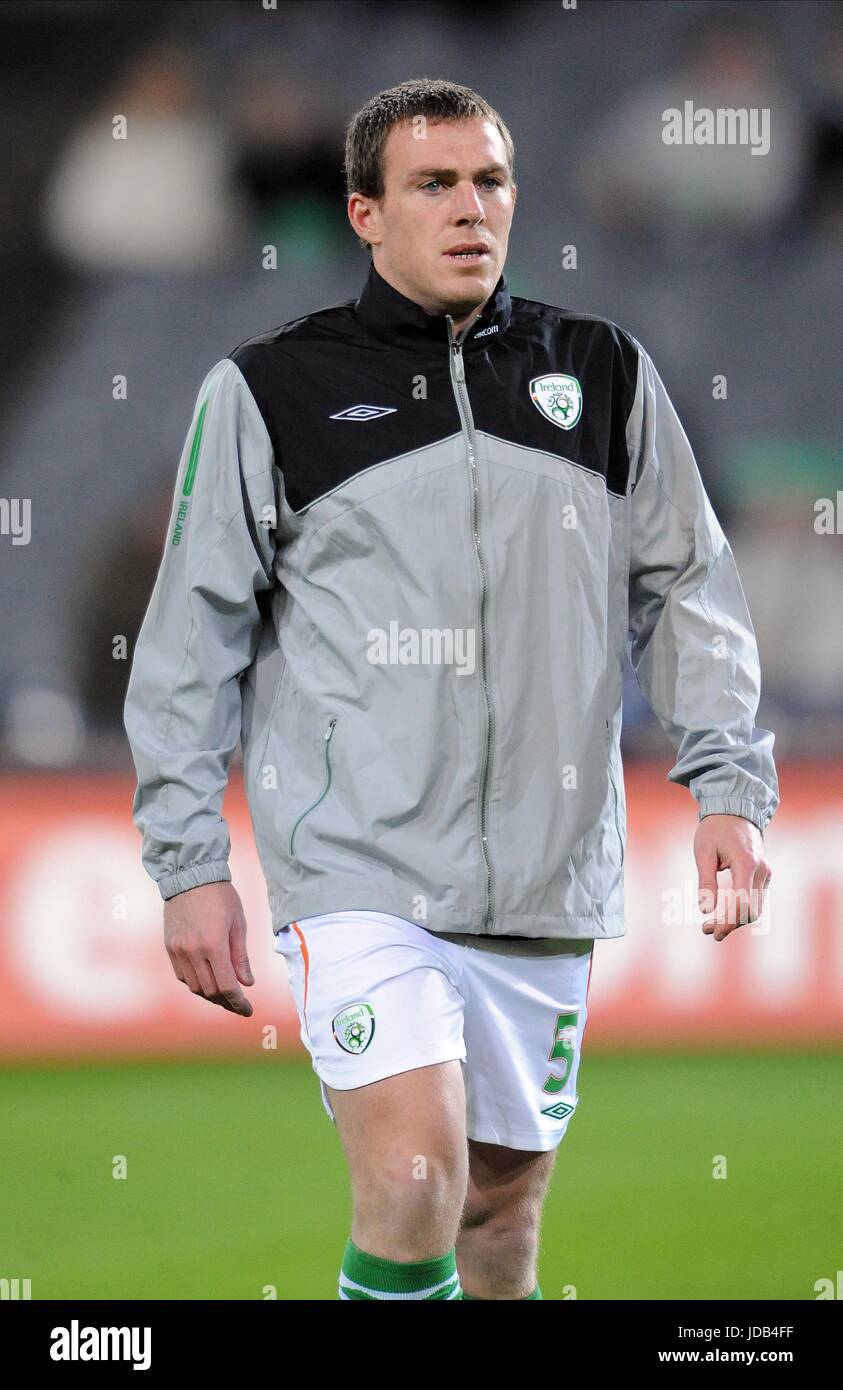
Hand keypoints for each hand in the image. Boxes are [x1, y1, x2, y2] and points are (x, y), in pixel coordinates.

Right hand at [164, 881, 254, 1015]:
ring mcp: (179, 950)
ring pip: (194, 986)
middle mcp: (193, 951)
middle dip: (226, 1001)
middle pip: (210, 990)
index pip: (227, 985)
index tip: (248, 1010)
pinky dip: (195, 982)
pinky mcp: (170, 947)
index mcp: (214, 945)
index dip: (238, 1002)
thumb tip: (247, 983)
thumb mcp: (238, 923)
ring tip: (224, 994)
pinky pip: (182, 975)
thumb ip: (241, 956)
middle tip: (239, 1004)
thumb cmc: (220, 897)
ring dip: (210, 994)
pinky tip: (206, 979)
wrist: (190, 877)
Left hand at [694, 814, 771, 940]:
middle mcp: (761, 870)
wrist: (734, 810)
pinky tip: (722, 914)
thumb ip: (706, 882)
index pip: (741, 902)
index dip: (728, 921)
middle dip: (730, 924)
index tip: (712, 931)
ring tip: (711, 926)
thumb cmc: (715, 829)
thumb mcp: (704, 853)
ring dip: (735, 919)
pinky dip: (741, 909)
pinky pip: (755, 898)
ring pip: (755, 907)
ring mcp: (765, 872)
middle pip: (751, 909)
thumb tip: (706, 910)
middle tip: (707, 931)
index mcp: (746, 863)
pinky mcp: (763, 874)